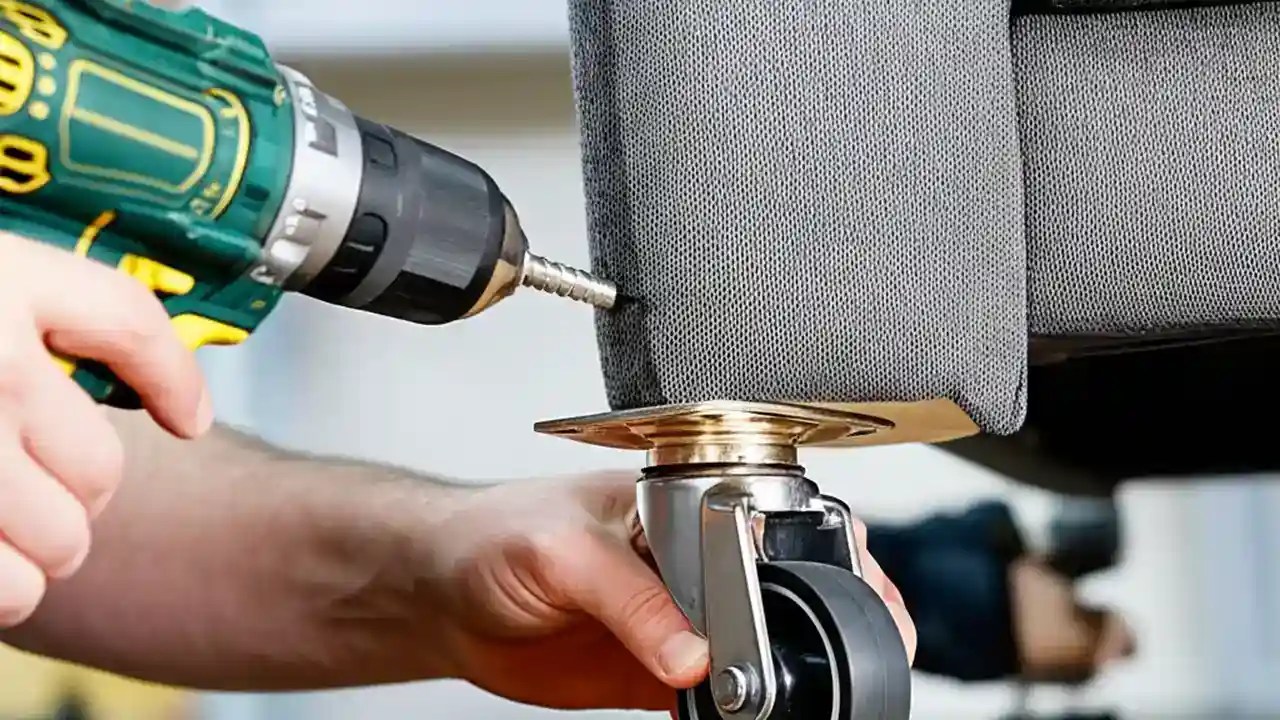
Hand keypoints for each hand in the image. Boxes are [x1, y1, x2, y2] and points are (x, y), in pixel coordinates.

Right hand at [0, 233, 210, 626]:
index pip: (127, 321)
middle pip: (99, 463)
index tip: (190, 417)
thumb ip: (33, 305)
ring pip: (60, 534)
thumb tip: (143, 385)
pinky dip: (6, 588)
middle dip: (83, 489)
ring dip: (49, 547)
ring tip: (19, 528)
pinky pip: (4, 584)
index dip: (171, 377)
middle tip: (53, 485)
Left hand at [421, 471, 916, 712]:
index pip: (763, 529)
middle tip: (823, 659)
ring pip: (751, 650)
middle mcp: (687, 560)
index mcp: (677, 505)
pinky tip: (733, 719)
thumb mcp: (560, 551)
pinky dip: (727, 715)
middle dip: (809, 623)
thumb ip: (631, 598)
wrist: (439, 595)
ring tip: (786, 698)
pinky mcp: (654, 672)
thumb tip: (695, 653)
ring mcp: (675, 619)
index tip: (829, 603)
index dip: (803, 565)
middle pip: (775, 591)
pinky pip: (709, 701)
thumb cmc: (490, 534)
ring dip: (771, 675)